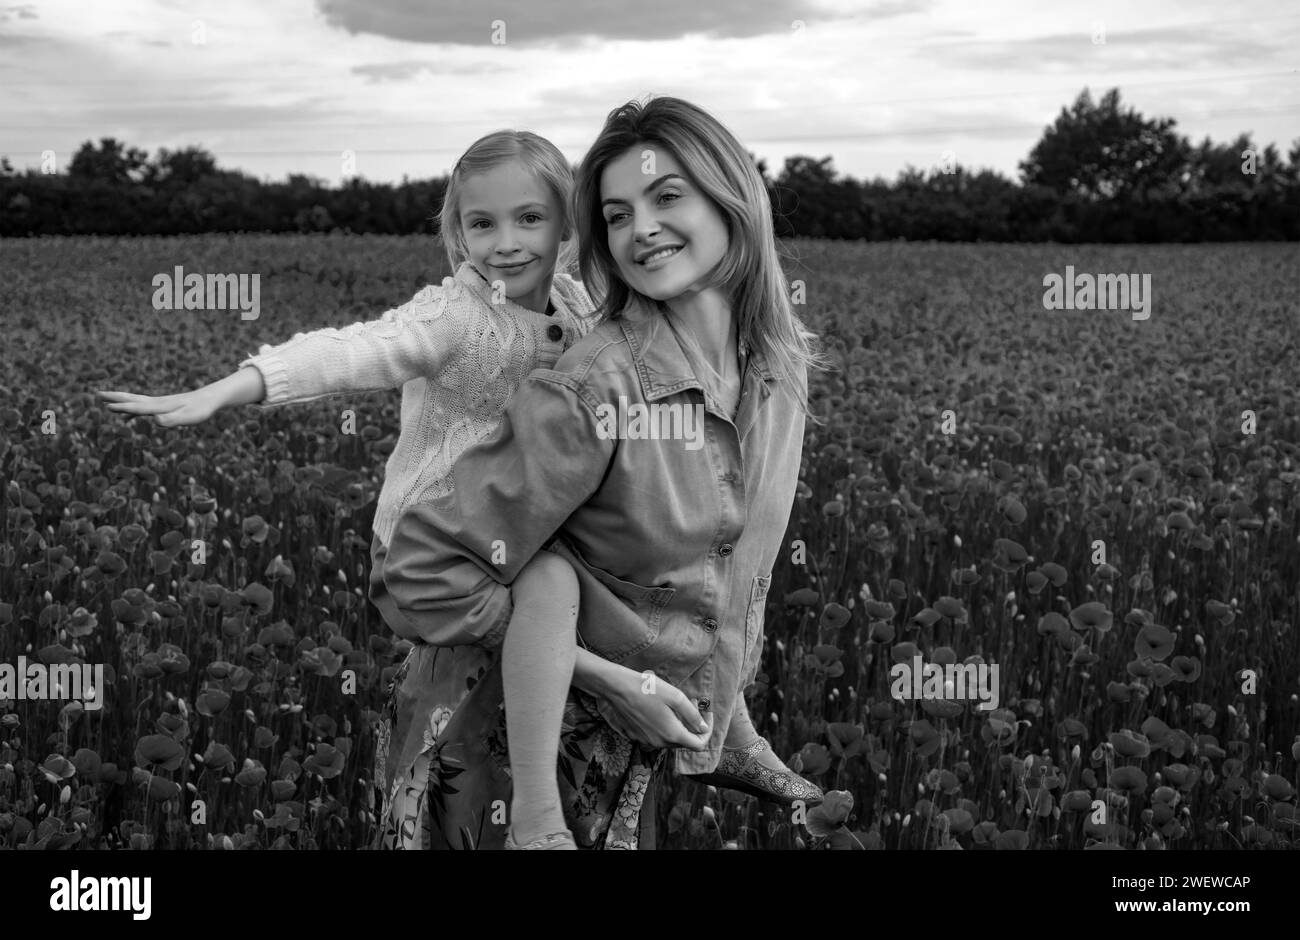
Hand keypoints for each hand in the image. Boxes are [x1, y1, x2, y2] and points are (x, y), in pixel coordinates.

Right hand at [97, 388, 220, 426]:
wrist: (211, 398)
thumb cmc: (200, 410)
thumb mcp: (187, 418)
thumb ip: (171, 420)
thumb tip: (155, 421)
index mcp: (160, 406)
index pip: (138, 407)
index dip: (122, 408)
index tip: (106, 406)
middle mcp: (157, 403)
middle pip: (132, 399)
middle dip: (115, 398)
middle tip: (97, 394)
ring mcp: (160, 403)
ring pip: (136, 401)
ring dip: (122, 402)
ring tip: (107, 404)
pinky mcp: (165, 406)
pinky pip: (144, 407)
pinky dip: (133, 410)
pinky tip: (128, 416)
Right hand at [594, 663, 711, 750]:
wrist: (616, 688)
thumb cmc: (646, 688)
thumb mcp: (675, 696)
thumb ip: (692, 715)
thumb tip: (703, 728)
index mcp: (672, 734)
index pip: (698, 745)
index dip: (707, 731)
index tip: (706, 715)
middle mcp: (660, 742)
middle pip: (685, 741)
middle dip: (693, 725)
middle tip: (692, 703)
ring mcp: (647, 741)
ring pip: (671, 738)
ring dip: (679, 724)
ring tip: (676, 704)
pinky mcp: (637, 736)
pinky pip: (658, 735)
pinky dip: (665, 725)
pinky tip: (661, 708)